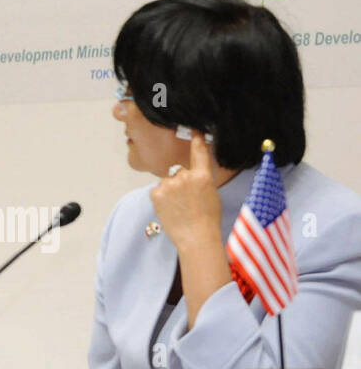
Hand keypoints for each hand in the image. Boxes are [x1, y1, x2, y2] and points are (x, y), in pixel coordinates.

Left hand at [149, 133, 222, 249]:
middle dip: (180, 183)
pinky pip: (158, 191)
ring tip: (179, 208)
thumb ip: (200, 181)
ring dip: (170, 191)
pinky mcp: (156, 192)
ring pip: (168, 182)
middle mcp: (185, 176)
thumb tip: (192, 177)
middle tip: (187, 201)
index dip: (196, 140)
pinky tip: (170, 210)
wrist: (197, 238)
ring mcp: (169, 184)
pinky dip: (162, 199)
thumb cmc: (208, 220)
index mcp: (203, 176)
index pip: (198, 153)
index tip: (194, 130)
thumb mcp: (211, 195)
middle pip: (179, 172)